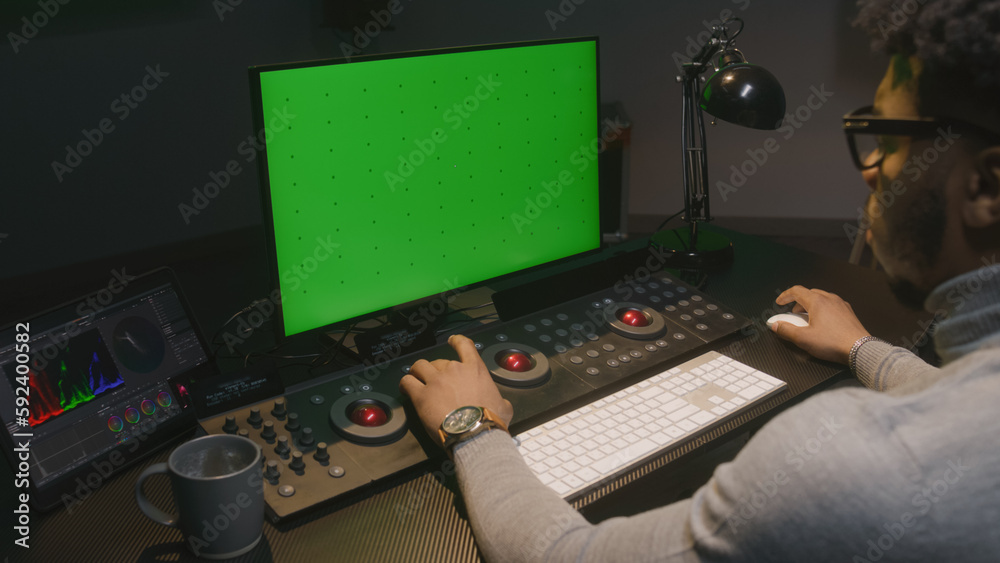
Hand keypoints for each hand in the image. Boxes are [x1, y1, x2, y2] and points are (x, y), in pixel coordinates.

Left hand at [399, 334, 513, 446]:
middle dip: (435, 370)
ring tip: (415, 378)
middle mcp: (454, 370)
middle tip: (435, 381)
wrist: (474, 433)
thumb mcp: (504, 407)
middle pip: (438, 361)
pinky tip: (406, 388)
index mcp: (475, 370)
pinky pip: (408, 382)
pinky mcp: (421, 396)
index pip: (464, 345)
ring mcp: (436, 381)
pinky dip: (405, 384)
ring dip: (416, 371)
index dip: (456, 341)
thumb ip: (501, 400)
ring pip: (419, 366)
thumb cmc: (490, 421)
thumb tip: (502, 405)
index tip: (452, 341)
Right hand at [772, 285, 870, 363]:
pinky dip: (822, 310)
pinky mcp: (848, 313)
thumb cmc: (835, 343)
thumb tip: (776, 326)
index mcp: (817, 302)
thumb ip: (786, 330)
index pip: (796, 291)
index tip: (780, 302)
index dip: (785, 296)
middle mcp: (830, 299)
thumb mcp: (803, 339)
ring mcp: (841, 305)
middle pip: (809, 293)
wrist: (860, 349)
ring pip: (821, 299)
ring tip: (807, 319)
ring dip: (810, 306)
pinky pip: (832, 305)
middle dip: (797, 302)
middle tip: (792, 313)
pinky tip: (822, 323)